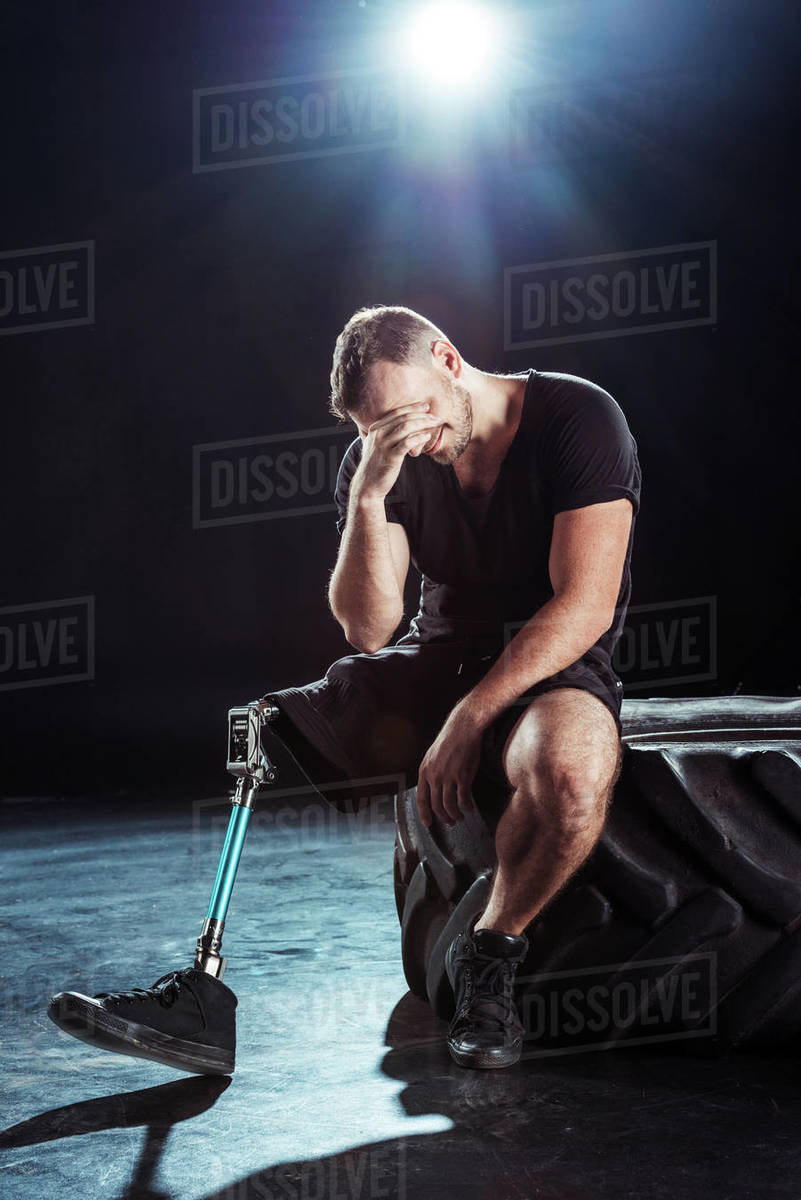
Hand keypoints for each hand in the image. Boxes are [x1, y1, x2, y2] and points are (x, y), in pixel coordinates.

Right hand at [353, 400, 441, 500]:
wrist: (368, 485)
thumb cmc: (377, 465)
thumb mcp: (378, 445)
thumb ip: (388, 434)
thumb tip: (407, 426)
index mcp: (375, 429)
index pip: (396, 413)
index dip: (413, 408)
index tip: (426, 406)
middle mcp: (378, 434)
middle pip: (403, 418)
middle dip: (421, 415)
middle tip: (435, 417)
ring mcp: (383, 445)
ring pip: (406, 427)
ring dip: (422, 424)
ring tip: (434, 424)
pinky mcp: (390, 457)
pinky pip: (407, 443)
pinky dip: (419, 437)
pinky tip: (427, 436)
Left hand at [416, 707, 484, 827]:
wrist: (464, 728)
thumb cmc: (450, 739)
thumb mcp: (433, 755)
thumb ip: (432, 771)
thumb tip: (434, 786)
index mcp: (424, 771)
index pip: (421, 798)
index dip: (424, 814)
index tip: (428, 823)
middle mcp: (434, 776)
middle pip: (436, 805)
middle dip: (443, 818)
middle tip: (450, 822)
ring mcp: (448, 777)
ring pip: (449, 806)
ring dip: (455, 815)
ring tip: (460, 817)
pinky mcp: (463, 777)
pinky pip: (463, 799)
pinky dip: (466, 807)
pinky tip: (469, 808)